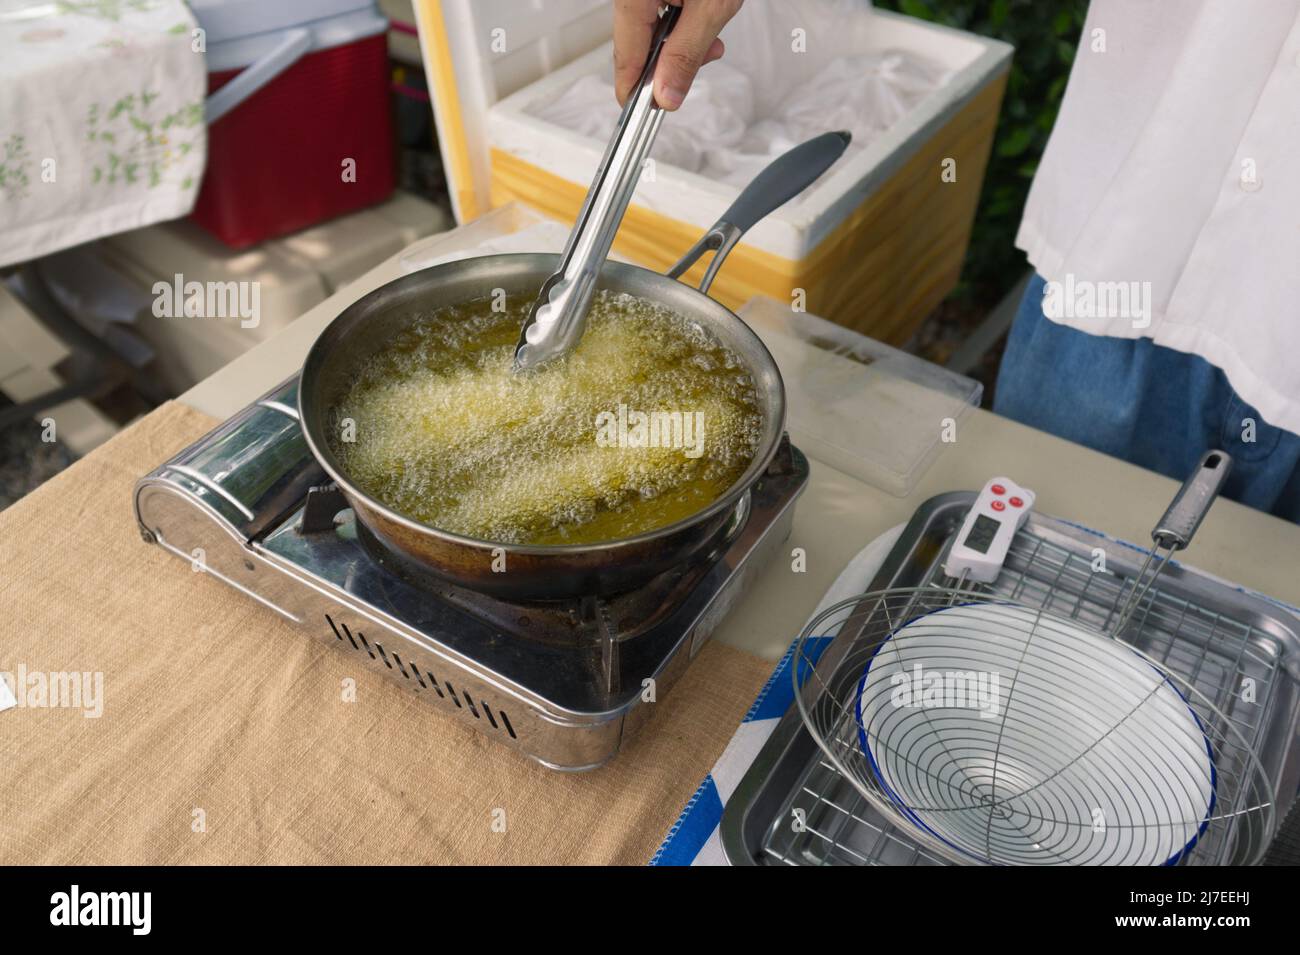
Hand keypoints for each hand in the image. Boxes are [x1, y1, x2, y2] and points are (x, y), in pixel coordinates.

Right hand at [614, 0, 743, 109]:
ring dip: (678, 43)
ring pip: (647, 29)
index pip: (625, 58)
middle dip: (669, 63)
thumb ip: (686, 53)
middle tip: (699, 66)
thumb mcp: (711, 7)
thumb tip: (666, 95)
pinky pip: (655, 10)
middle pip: (635, 45)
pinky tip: (700, 20)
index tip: (646, 115)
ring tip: (710, 41)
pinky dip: (679, 22)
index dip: (636, 92)